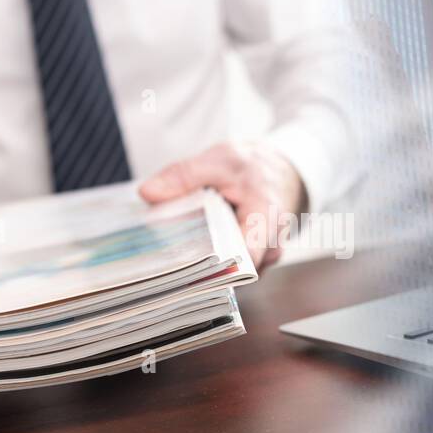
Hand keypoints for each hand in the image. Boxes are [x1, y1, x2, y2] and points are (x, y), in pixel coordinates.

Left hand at [139, 142, 305, 270]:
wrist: (285, 170)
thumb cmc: (254, 166)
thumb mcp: (219, 159)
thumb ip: (184, 175)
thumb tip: (147, 193)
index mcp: (265, 218)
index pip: (242, 259)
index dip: (213, 269)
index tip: (181, 268)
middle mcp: (271, 246)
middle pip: (232, 271)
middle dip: (199, 267)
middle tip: (164, 258)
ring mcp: (265, 257)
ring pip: (231, 272)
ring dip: (205, 263)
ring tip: (176, 250)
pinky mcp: (255, 261)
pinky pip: (232, 267)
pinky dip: (212, 258)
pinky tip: (193, 247)